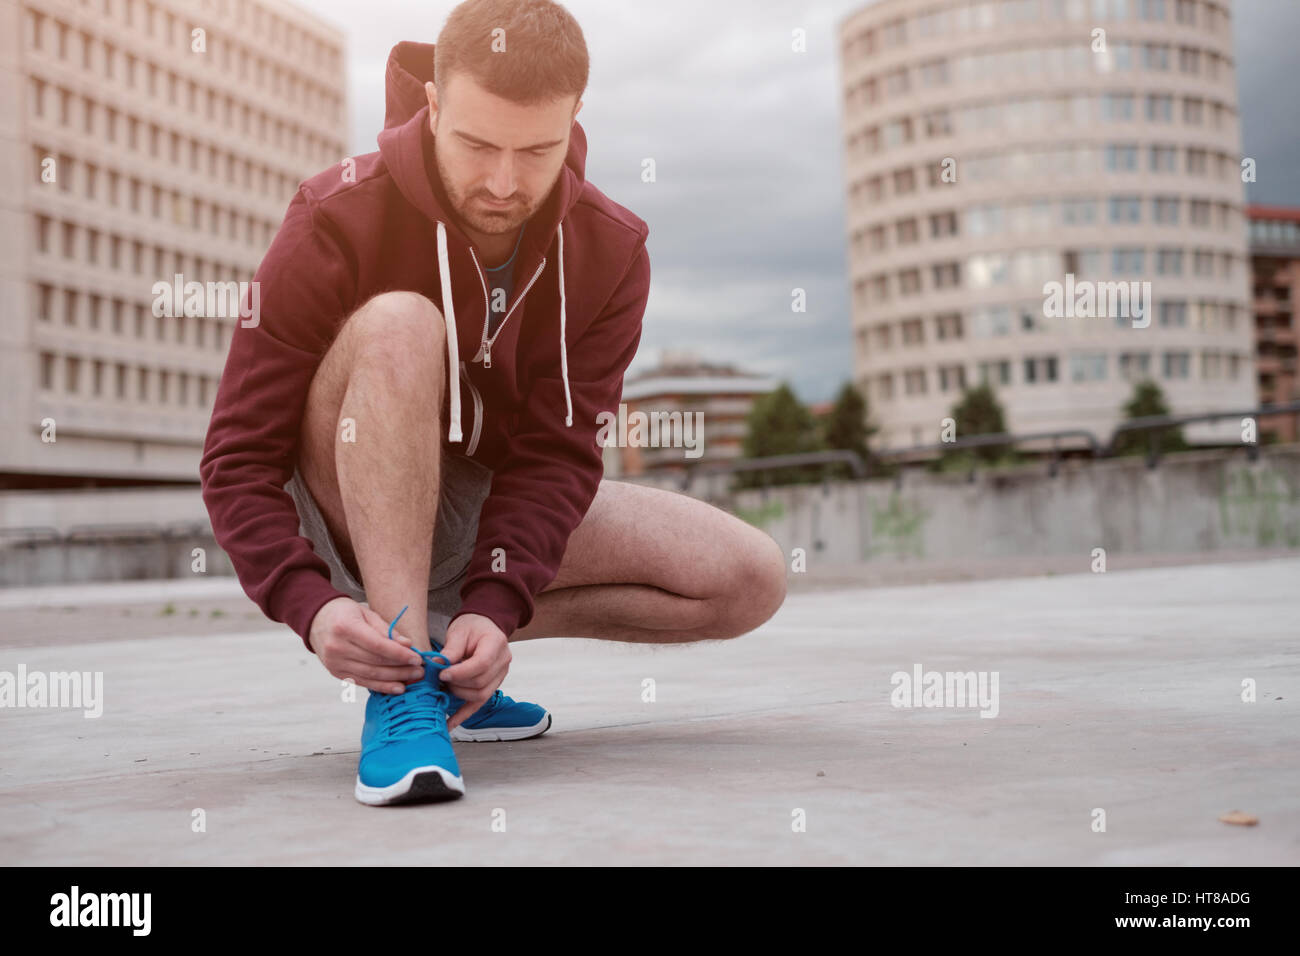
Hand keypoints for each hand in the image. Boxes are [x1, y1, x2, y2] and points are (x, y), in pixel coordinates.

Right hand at [309, 597, 425, 694]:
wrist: (317, 620)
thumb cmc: (345, 613)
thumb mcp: (366, 613)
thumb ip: (386, 629)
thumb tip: (408, 644)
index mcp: (345, 627)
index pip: (377, 645)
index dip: (399, 654)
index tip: (417, 657)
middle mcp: (337, 647)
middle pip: (375, 662)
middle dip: (401, 667)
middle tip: (420, 669)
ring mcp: (334, 662)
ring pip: (370, 675)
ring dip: (394, 679)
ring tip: (413, 678)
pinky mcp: (336, 672)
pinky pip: (362, 682)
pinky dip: (381, 686)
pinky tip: (397, 687)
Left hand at [439, 613, 511, 729]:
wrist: (484, 626)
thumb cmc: (472, 626)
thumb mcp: (459, 632)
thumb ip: (450, 650)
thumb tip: (435, 666)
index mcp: (496, 644)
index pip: (482, 664)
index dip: (461, 672)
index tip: (442, 673)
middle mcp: (503, 662)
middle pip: (481, 682)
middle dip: (457, 683)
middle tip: (439, 678)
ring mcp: (500, 676)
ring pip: (480, 695)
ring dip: (459, 694)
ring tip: (444, 686)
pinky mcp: (492, 686)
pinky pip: (478, 704)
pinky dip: (463, 715)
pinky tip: (449, 724)